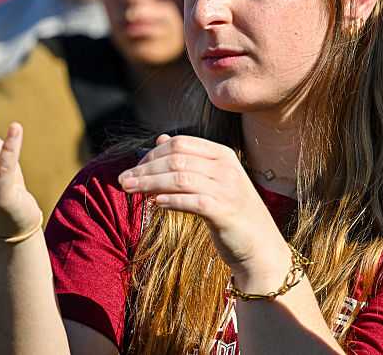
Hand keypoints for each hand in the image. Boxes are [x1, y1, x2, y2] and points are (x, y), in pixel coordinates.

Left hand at [118, 135, 288, 284]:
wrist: (260, 244)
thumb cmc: (231, 211)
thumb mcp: (213, 179)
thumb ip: (189, 160)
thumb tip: (160, 139)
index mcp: (223, 155)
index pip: (181, 143)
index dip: (153, 154)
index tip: (135, 168)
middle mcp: (226, 168)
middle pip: (176, 159)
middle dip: (145, 168)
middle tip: (123, 180)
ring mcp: (227, 189)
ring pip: (179, 178)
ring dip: (150, 183)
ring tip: (129, 190)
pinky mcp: (224, 212)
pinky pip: (191, 201)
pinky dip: (170, 201)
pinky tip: (154, 204)